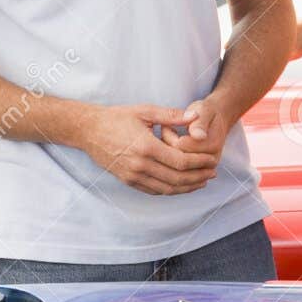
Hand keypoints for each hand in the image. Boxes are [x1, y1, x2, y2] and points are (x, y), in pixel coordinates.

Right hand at [83, 104, 218, 194]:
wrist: (89, 131)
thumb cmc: (117, 117)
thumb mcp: (145, 111)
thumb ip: (172, 115)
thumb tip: (195, 116)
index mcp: (146, 147)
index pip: (180, 162)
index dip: (199, 163)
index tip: (212, 161)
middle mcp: (140, 165)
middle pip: (177, 178)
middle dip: (198, 177)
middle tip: (212, 173)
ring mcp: (133, 176)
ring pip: (167, 189)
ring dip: (187, 187)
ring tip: (201, 182)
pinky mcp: (128, 181)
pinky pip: (154, 190)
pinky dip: (171, 190)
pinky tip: (182, 185)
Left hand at [161, 95, 229, 168]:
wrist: (216, 123)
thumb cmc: (206, 113)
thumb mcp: (203, 110)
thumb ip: (200, 123)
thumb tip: (199, 136)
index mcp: (212, 145)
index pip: (179, 145)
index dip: (168, 133)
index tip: (167, 123)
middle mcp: (211, 161)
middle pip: (176, 157)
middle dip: (167, 143)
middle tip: (166, 129)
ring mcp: (205, 170)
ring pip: (174, 166)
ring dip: (167, 151)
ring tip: (170, 138)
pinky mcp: (198, 174)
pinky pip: (176, 171)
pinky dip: (170, 159)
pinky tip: (172, 148)